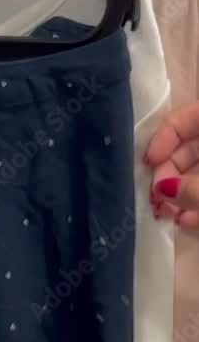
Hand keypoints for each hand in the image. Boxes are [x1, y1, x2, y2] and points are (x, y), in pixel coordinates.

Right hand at [146, 101, 198, 228]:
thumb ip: (194, 189)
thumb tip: (161, 189)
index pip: (184, 119)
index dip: (163, 138)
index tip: (148, 164)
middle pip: (187, 149)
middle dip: (165, 174)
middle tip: (154, 199)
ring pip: (195, 173)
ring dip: (175, 195)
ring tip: (162, 215)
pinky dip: (195, 206)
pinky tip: (182, 222)